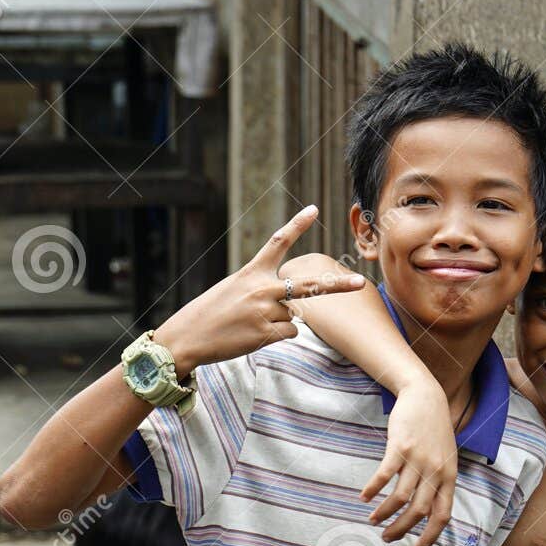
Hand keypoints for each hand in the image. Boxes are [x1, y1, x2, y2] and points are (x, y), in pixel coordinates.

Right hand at [153, 207, 364, 375]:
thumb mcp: (234, 290)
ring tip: (250, 324)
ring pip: (295, 317)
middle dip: (336, 285)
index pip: (278, 242)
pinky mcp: (265, 332)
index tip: (314, 209)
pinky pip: (290, 333)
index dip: (297, 225)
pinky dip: (277, 337)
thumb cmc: (210, 313)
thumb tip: (293, 311)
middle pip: (308, 285)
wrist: (186, 336)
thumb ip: (263, 291)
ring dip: (279, 322)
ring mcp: (265, 311)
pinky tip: (253, 335)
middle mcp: (262, 288)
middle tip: (359, 282)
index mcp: (252, 271)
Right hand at [362, 377, 457, 545]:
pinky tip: (364, 497)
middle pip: (418, 512)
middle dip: (401, 530)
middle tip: (387, 537)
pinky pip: (384, 476)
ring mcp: (418, 459)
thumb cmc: (435, 429)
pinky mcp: (400, 447)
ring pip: (399, 498)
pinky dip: (373, 490)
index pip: (443, 515)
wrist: (426, 396)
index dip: (430, 536)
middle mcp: (436, 471)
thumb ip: (439, 481)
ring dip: (384, 513)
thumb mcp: (446, 457)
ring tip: (373, 519)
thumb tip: (427, 510)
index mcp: (449, 477)